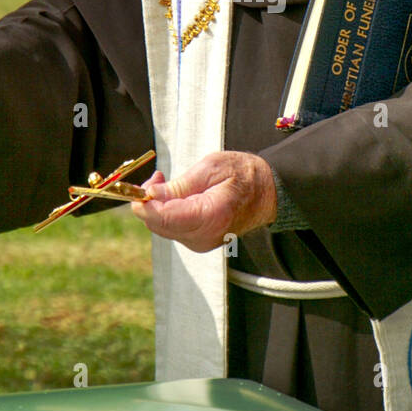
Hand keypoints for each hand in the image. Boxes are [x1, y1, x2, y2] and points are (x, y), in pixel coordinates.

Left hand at [130, 151, 277, 252]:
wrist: (268, 193)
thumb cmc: (243, 175)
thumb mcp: (211, 168)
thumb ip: (179, 185)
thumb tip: (150, 195)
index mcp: (210, 217)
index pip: (164, 218)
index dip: (144, 203)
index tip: (143, 185)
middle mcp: (203, 237)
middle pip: (158, 224)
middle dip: (148, 201)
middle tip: (158, 176)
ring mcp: (200, 242)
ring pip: (161, 227)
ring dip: (156, 205)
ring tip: (168, 182)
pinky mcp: (197, 241)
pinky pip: (171, 228)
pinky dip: (165, 211)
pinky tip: (176, 195)